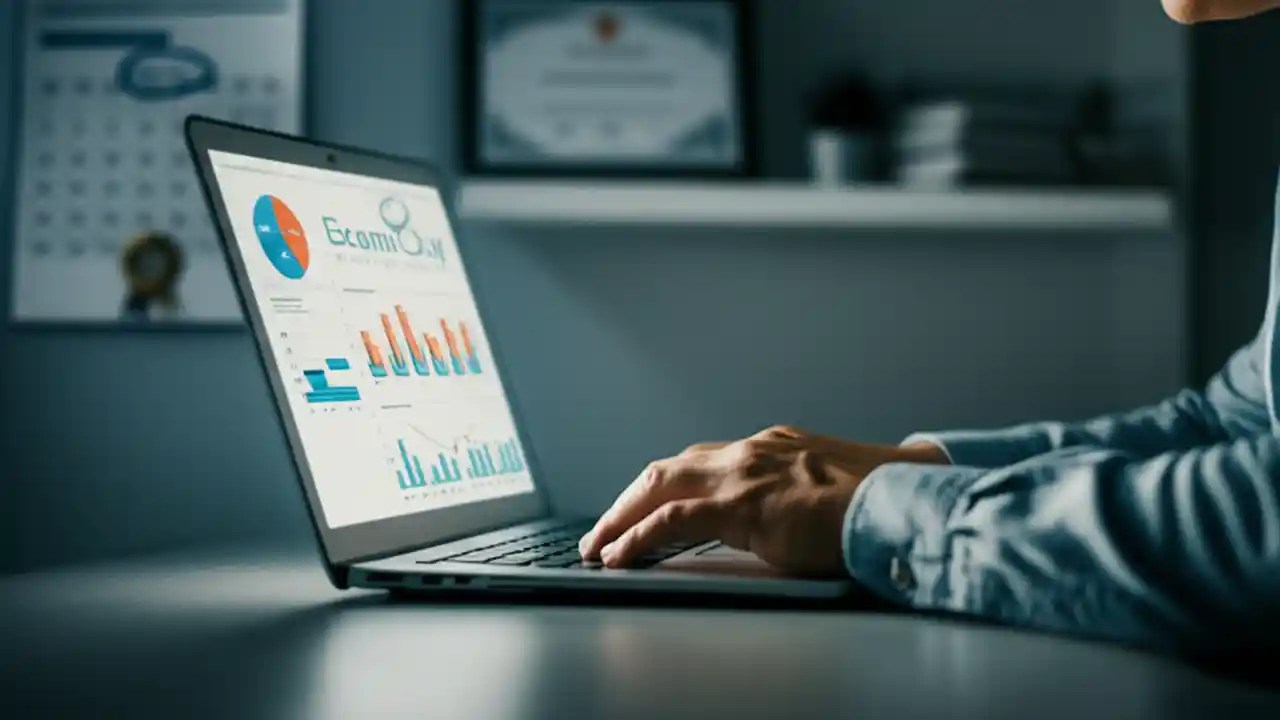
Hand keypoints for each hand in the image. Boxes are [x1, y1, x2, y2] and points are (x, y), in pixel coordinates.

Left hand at [578, 425, 947, 575]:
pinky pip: (671, 521)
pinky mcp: (742, 505)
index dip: (669, 486)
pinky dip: (637, 536)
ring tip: (598, 545)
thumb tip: (796, 520)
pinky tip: (618, 555)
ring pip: (659, 486)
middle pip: (671, 467)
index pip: (704, 462)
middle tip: (605, 526)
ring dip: (621, 516)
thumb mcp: (834, 489)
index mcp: (774, 446)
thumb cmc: (884, 500)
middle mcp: (752, 450)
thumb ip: (804, 497)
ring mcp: (744, 473)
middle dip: (631, 497)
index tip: (647, 507)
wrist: (905, 500)